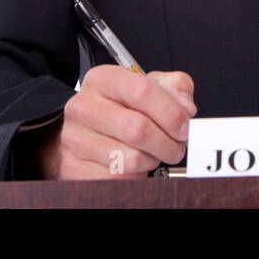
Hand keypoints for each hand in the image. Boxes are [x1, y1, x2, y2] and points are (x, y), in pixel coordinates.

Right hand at [36, 67, 196, 179]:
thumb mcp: (150, 85)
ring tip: (154, 153)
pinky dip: (136, 176)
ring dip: (153, 161)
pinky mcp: (74, 166)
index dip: (171, 112)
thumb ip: (174, 87)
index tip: (183, 126)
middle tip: (176, 146)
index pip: (141, 91)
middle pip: (137, 129)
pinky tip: (135, 164)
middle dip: (167, 143)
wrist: (87, 130)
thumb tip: (185, 107)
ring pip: (131, 159)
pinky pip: (119, 178)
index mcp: (102, 79)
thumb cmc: (121, 107)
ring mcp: (75, 138)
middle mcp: (83, 106)